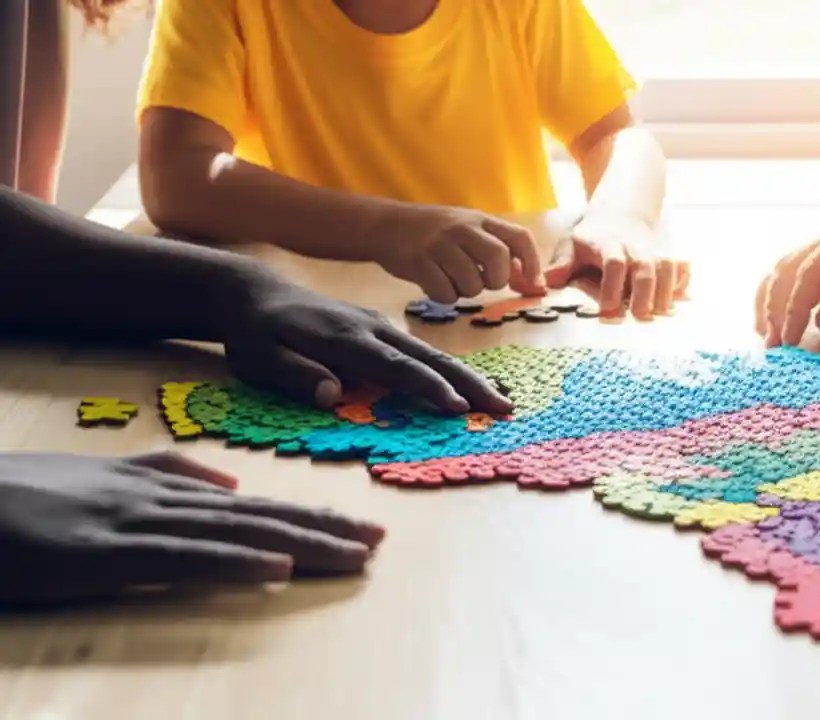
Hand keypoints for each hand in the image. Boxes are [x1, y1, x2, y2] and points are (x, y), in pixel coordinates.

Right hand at [0, 452, 384, 604]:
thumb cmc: (23, 495)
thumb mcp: (102, 477)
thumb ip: (166, 475)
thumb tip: (232, 485)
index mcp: (163, 488)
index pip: (253, 506)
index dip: (308, 516)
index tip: (358, 528)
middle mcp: (160, 502)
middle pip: (258, 517)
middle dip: (322, 530)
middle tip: (379, 542)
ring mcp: (134, 525)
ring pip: (235, 535)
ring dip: (298, 545)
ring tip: (351, 554)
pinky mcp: (103, 556)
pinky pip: (181, 559)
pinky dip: (233, 562)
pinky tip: (275, 568)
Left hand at [219, 276, 511, 413]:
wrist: (253, 290)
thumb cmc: (253, 331)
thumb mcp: (259, 356)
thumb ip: (295, 375)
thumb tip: (333, 396)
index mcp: (343, 338)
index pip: (393, 367)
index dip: (427, 388)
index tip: (458, 408)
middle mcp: (370, 328)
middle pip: (427, 358)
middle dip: (469, 384)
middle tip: (504, 408)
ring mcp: (378, 325)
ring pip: (431, 353)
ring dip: (467, 378)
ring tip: (500, 401)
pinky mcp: (380, 328)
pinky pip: (421, 352)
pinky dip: (449, 370)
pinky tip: (467, 387)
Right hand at [372, 205, 544, 303]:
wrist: (385, 224)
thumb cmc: (434, 232)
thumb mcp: (467, 229)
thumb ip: (495, 248)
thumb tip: (529, 281)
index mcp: (480, 220)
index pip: (519, 238)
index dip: (532, 264)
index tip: (532, 285)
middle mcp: (462, 228)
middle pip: (499, 258)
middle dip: (497, 280)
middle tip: (484, 282)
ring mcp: (439, 244)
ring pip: (472, 282)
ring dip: (467, 291)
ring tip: (453, 281)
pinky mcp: (419, 263)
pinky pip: (445, 293)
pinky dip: (444, 296)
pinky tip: (435, 284)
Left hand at [546, 214, 688, 318]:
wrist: (623, 209)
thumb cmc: (592, 237)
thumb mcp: (572, 244)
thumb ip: (561, 264)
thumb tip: (548, 281)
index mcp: (608, 245)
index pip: (613, 263)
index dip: (612, 285)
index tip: (608, 309)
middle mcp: (634, 247)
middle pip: (645, 266)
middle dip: (645, 291)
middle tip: (640, 315)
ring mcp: (654, 250)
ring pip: (666, 267)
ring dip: (666, 290)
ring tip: (661, 312)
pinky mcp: (668, 254)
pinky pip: (681, 266)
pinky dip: (683, 280)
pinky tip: (679, 298)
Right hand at [756, 213, 819, 346]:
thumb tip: (819, 318)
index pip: (810, 266)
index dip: (794, 303)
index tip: (787, 337)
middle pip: (791, 270)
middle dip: (776, 306)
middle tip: (772, 345)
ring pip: (793, 279)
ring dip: (777, 307)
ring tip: (767, 338)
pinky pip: (813, 295)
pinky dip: (795, 310)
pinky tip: (786, 329)